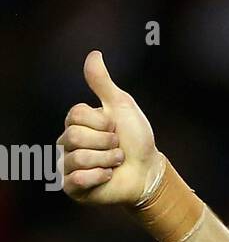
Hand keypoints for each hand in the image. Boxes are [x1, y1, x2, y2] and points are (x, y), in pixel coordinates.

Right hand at [57, 50, 162, 205]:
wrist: (147, 171)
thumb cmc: (136, 139)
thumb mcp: (121, 105)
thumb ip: (103, 83)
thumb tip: (94, 54)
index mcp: (76, 123)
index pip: (76, 115)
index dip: (102, 123)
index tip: (115, 128)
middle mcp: (67, 143)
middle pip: (74, 136)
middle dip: (106, 143)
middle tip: (117, 148)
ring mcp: (67, 166)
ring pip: (78, 158)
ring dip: (107, 160)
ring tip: (115, 163)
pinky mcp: (72, 187)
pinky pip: (77, 179)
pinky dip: (100, 177)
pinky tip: (108, 177)